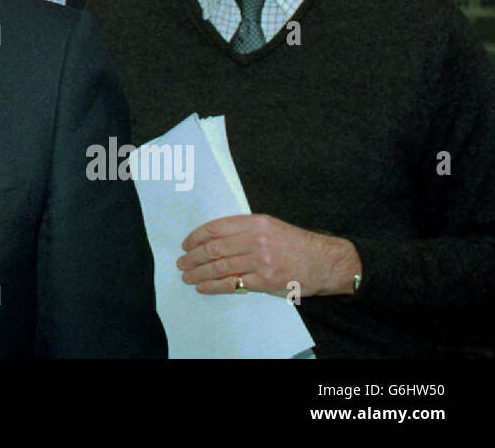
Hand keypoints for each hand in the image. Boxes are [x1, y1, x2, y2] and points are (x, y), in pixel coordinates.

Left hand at [177, 214, 361, 296]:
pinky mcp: (265, 281)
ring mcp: (261, 261)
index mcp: (256, 222)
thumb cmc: (296, 243)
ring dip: (199, 272)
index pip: (216, 228)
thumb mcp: (271, 225)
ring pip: (220, 266)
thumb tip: (213, 238)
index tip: (186, 244)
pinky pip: (233, 284)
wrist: (326, 261)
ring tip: (187, 276)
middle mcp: (256, 239)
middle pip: (214, 248)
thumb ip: (244, 229)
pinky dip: (214, 286)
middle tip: (181, 262)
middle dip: (193, 256)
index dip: (196, 236)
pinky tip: (203, 286)